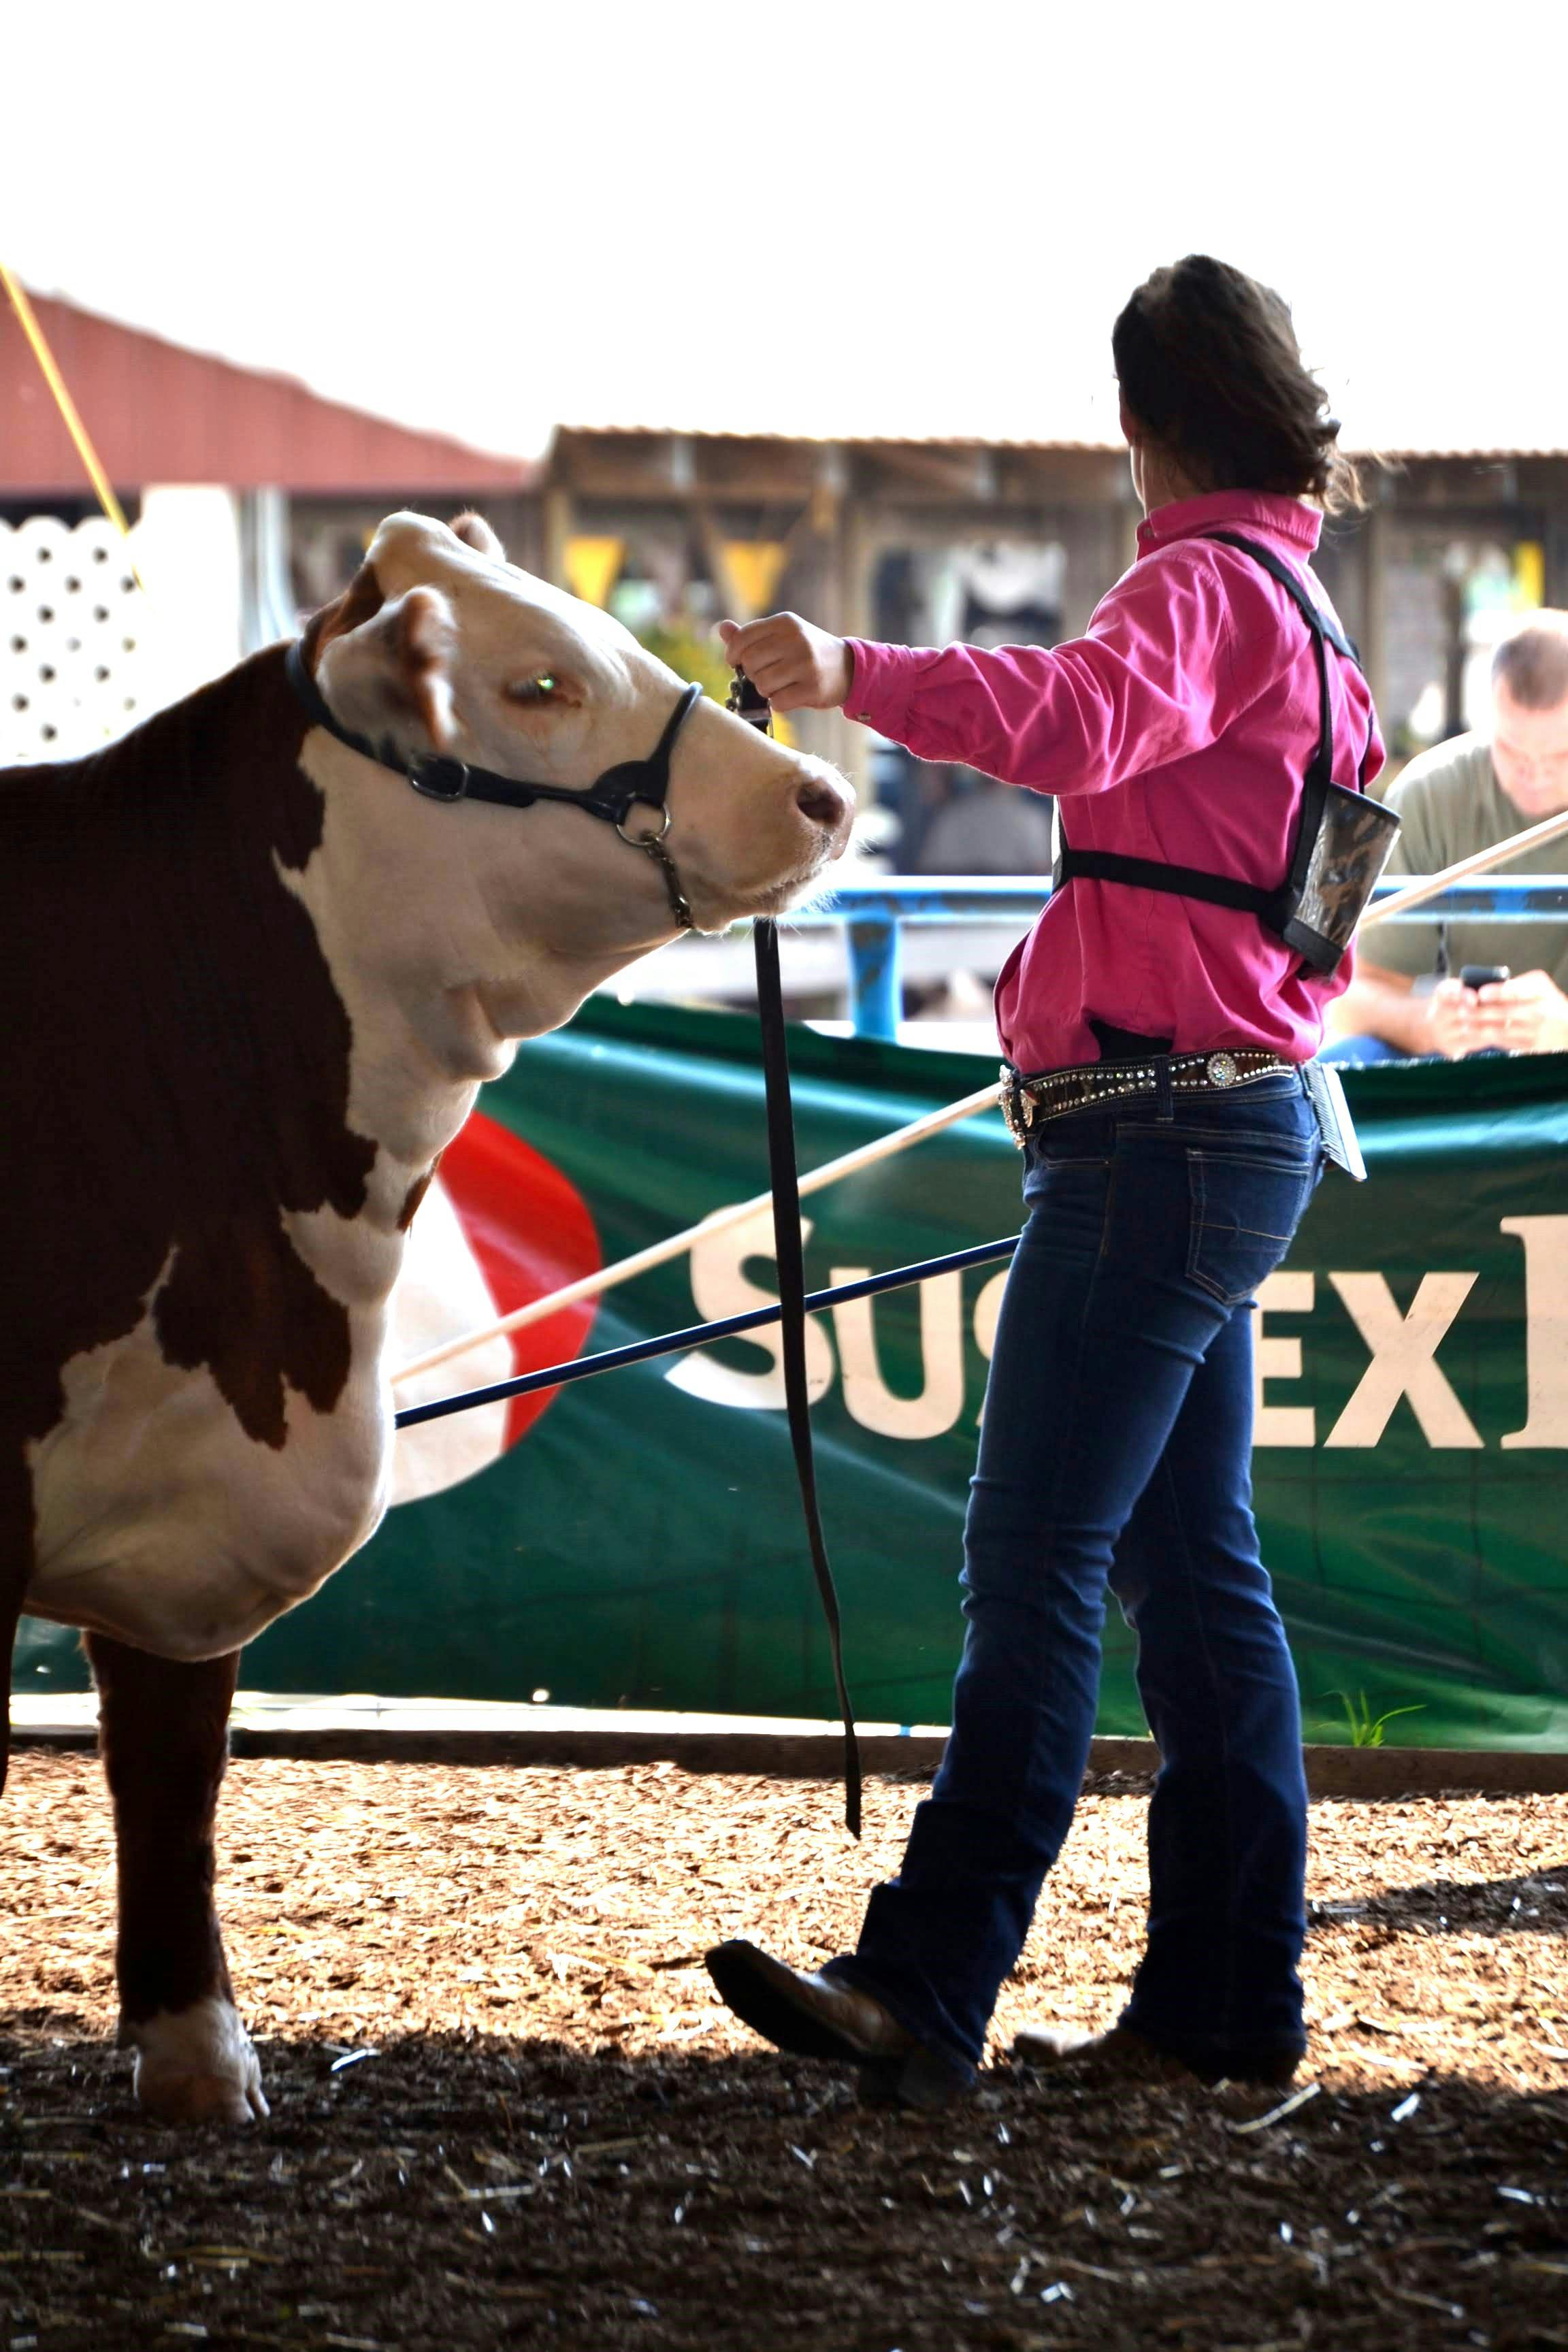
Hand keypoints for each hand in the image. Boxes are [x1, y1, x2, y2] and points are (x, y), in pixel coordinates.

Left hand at [717, 612, 852, 712]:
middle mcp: (797, 639)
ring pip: (762, 683)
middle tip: (764, 675)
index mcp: (786, 622)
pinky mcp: (813, 688)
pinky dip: (778, 703)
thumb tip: (722, 628)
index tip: (737, 662)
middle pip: (750, 662)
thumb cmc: (807, 652)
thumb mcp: (783, 635)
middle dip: (752, 673)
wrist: (848, 668)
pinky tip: (790, 695)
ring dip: (765, 690)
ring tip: (778, 685)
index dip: (733, 654)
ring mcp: (806, 664)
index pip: (743, 638)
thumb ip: (752, 634)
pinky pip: (778, 702)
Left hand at [1427, 970, 1567, 1056]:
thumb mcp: (1539, 985)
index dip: (1498, 992)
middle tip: (1461, 1010)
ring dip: (1480, 1028)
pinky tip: (1474, 1034)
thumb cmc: (1547, 1000)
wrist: (1567, 1027)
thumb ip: (1517, 984)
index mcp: (1540, 992)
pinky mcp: (1529, 1046)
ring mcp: (1534, 1031)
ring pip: (1502, 1030)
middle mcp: (1538, 1012)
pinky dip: (1487, 1038)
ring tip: (1463, 1024)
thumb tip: (1488, 986)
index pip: (1517, 991)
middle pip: (1506, 1013)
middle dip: (1481, 1012)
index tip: (1480, 993)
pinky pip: (1504, 1041)